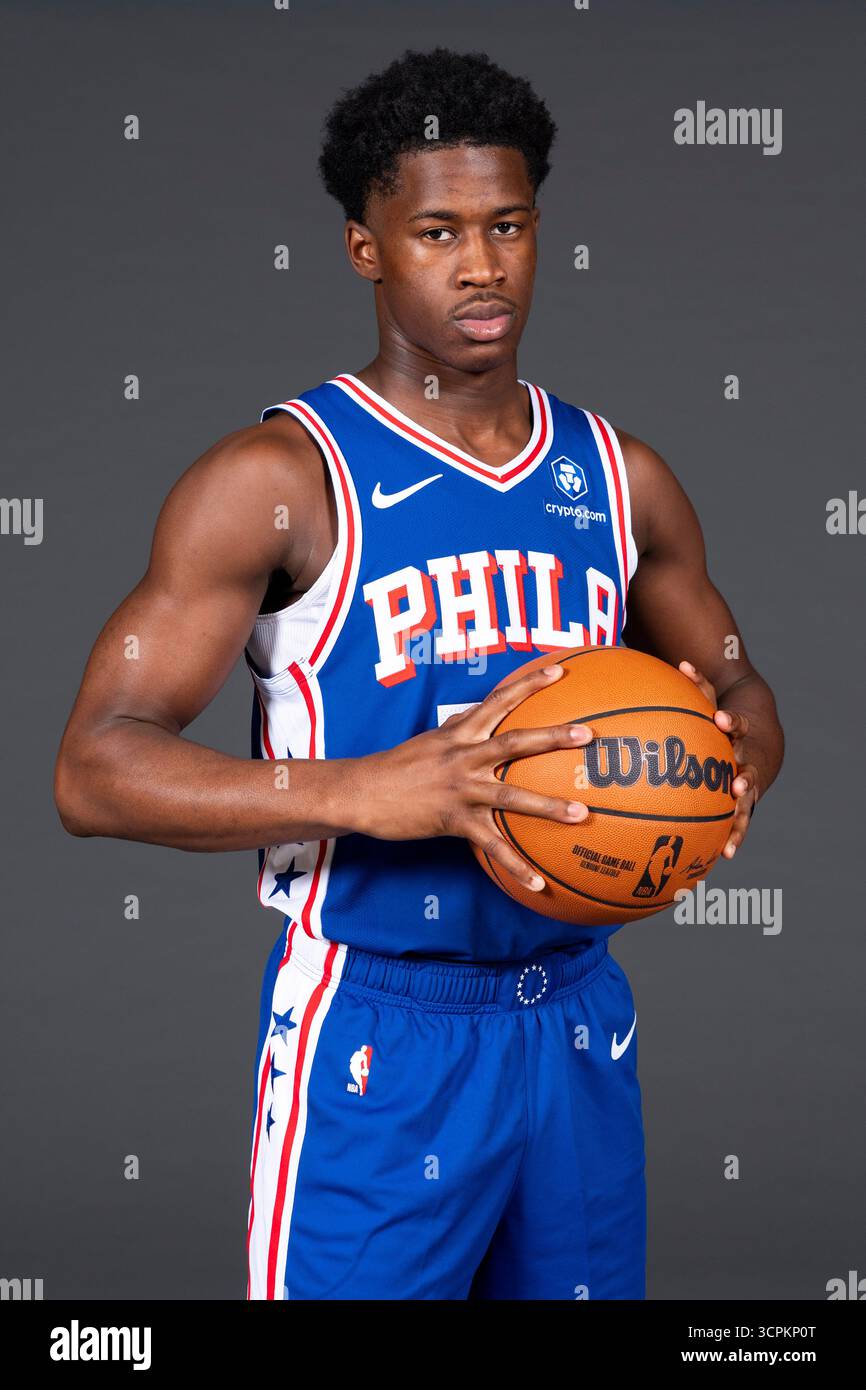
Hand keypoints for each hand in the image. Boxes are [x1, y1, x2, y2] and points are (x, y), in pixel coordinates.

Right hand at [347, 664, 591, 890]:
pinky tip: (539, 884)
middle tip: (589, 735)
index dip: (528, 684)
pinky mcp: (453, 821)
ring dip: (549, 806)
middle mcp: (464, 756)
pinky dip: (516, 867)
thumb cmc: (397, 766)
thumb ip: (457, 726)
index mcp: (459, 733)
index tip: (559, 671)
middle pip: (514, 741)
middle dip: (553, 737)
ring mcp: (460, 789)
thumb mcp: (430, 739)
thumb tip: (479, 710)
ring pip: (511, 795)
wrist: (361, 792)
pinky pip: (491, 846)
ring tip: (582, 814)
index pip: (498, 700)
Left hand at [678, 660, 758, 857]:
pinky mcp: (746, 802)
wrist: (763, 741)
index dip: (732, 721)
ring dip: (742, 812)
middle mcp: (747, 759)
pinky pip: (740, 822)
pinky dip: (735, 836)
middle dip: (744, 776)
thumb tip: (681, 662)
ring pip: (748, 800)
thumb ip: (699, 685)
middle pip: (749, 768)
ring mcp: (750, 782)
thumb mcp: (713, 701)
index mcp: (739, 735)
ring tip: (735, 829)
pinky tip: (725, 854)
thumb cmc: (725, 722)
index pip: (738, 725)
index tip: (723, 720)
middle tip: (737, 784)